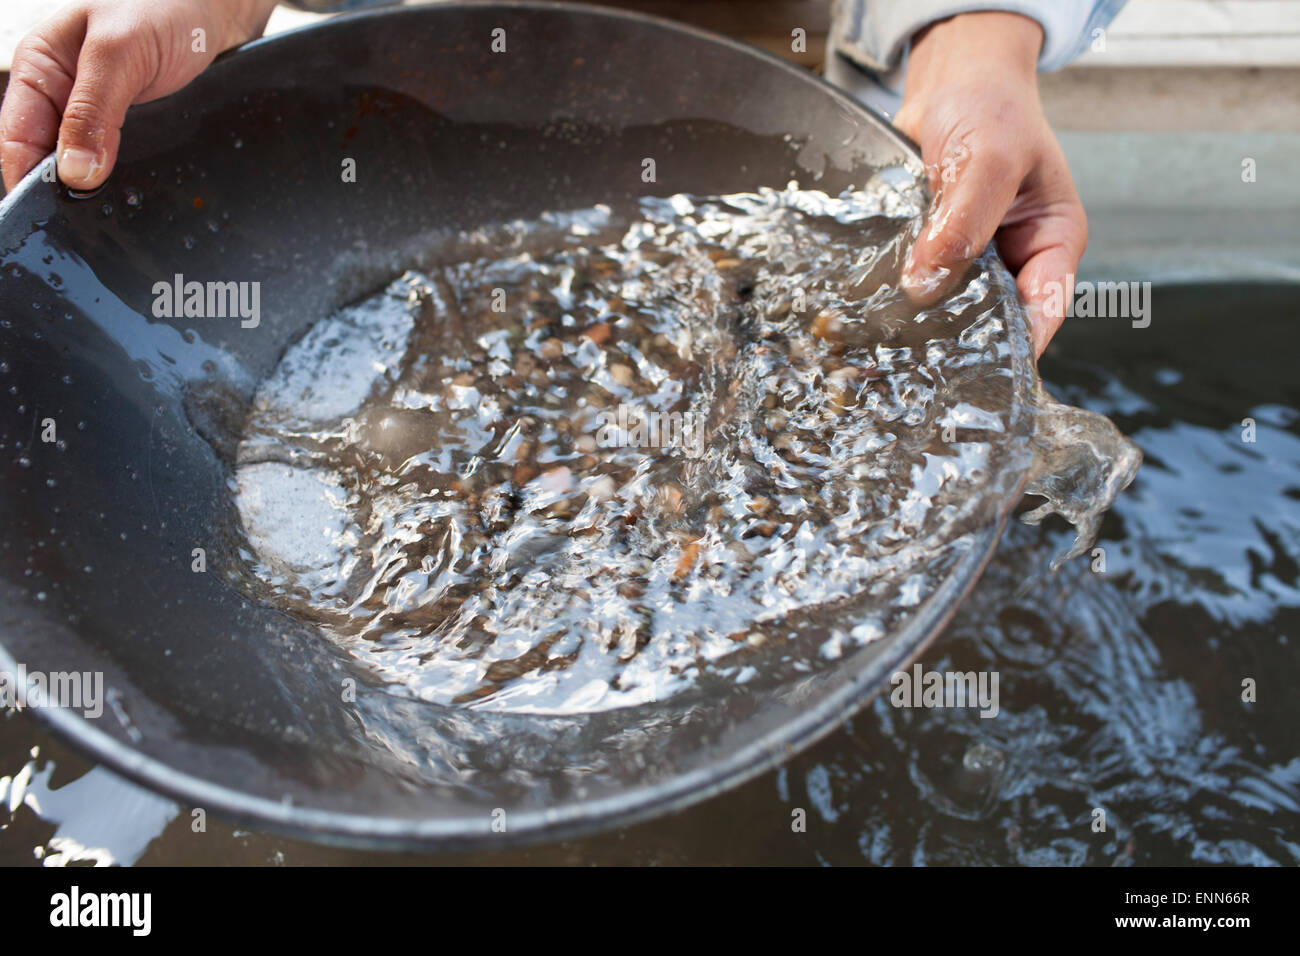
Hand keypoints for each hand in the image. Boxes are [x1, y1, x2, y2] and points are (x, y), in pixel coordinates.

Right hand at [1, 0, 277, 192]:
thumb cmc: (165, 7)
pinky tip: (141, 197)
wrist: (220, 6)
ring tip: (113, 215)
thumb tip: (73, 173)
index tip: (50, 214)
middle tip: (89, 224)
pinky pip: (124, 164)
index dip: (28, 180)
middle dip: (65, 192)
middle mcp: (66, 94)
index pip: (16, 138)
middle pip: (50, 160)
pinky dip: (130, 182)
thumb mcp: (119, 52)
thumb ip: (92, 111)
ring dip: (100, 191)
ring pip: (88, 167)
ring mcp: (102, 113)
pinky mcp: (137, 128)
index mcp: (41, 68)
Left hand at [892, 12, 1086, 356]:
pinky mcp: (930, 256)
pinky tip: (866, 316)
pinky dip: (893, 298)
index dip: (1013, 347)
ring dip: (917, 323)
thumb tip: (928, 281)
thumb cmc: (992, 107)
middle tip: (914, 363)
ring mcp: (970, 262)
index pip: (1043, 313)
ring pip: (947, 309)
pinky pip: (914, 287)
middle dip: (956, 340)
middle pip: (991, 320)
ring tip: (883, 348)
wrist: (950, 82)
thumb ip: (965, 221)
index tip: (973, 371)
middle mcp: (1014, 261)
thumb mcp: (990, 158)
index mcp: (1052, 246)